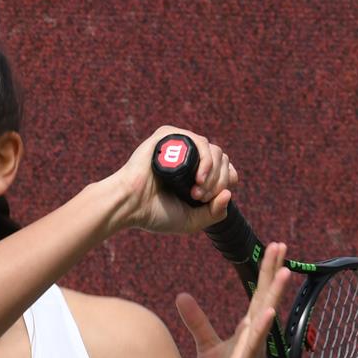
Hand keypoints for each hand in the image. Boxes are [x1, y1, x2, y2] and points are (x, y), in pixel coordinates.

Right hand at [110, 126, 238, 234]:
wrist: (128, 205)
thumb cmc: (154, 213)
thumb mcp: (191, 220)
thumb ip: (214, 213)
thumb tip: (229, 193)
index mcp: (195, 173)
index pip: (226, 169)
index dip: (226, 182)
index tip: (211, 199)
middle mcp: (190, 157)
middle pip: (223, 160)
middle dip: (218, 182)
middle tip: (199, 198)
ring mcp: (180, 146)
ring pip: (215, 151)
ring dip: (212, 174)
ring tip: (196, 192)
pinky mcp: (169, 137)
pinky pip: (199, 141)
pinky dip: (205, 161)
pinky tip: (197, 178)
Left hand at [174, 240, 294, 357]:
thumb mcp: (206, 348)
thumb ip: (198, 322)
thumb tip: (182, 295)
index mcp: (246, 333)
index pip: (258, 296)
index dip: (265, 272)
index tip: (273, 246)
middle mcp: (254, 341)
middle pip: (265, 300)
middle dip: (273, 273)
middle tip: (281, 245)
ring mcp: (251, 356)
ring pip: (264, 320)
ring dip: (274, 296)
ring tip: (285, 272)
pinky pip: (253, 349)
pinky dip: (260, 330)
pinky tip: (268, 314)